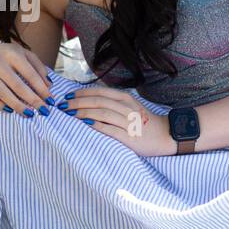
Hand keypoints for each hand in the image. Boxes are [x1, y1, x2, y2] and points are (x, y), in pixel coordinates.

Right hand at [0, 41, 52, 114]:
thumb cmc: (8, 55)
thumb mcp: (24, 54)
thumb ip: (38, 67)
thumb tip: (48, 85)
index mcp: (12, 54)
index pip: (30, 74)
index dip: (41, 88)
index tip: (50, 100)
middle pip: (17, 86)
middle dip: (32, 100)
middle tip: (44, 111)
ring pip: (3, 94)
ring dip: (18, 106)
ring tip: (30, 114)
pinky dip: (0, 106)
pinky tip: (11, 111)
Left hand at [61, 85, 176, 155]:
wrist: (166, 136)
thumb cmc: (143, 122)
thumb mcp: (129, 107)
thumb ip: (112, 103)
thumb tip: (87, 101)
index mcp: (125, 98)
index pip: (98, 92)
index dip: (81, 93)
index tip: (67, 96)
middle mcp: (126, 107)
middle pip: (97, 101)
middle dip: (77, 103)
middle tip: (62, 106)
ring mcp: (128, 122)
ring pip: (102, 113)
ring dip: (83, 113)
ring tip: (69, 115)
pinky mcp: (129, 137)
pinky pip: (110, 129)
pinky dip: (96, 125)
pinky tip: (85, 124)